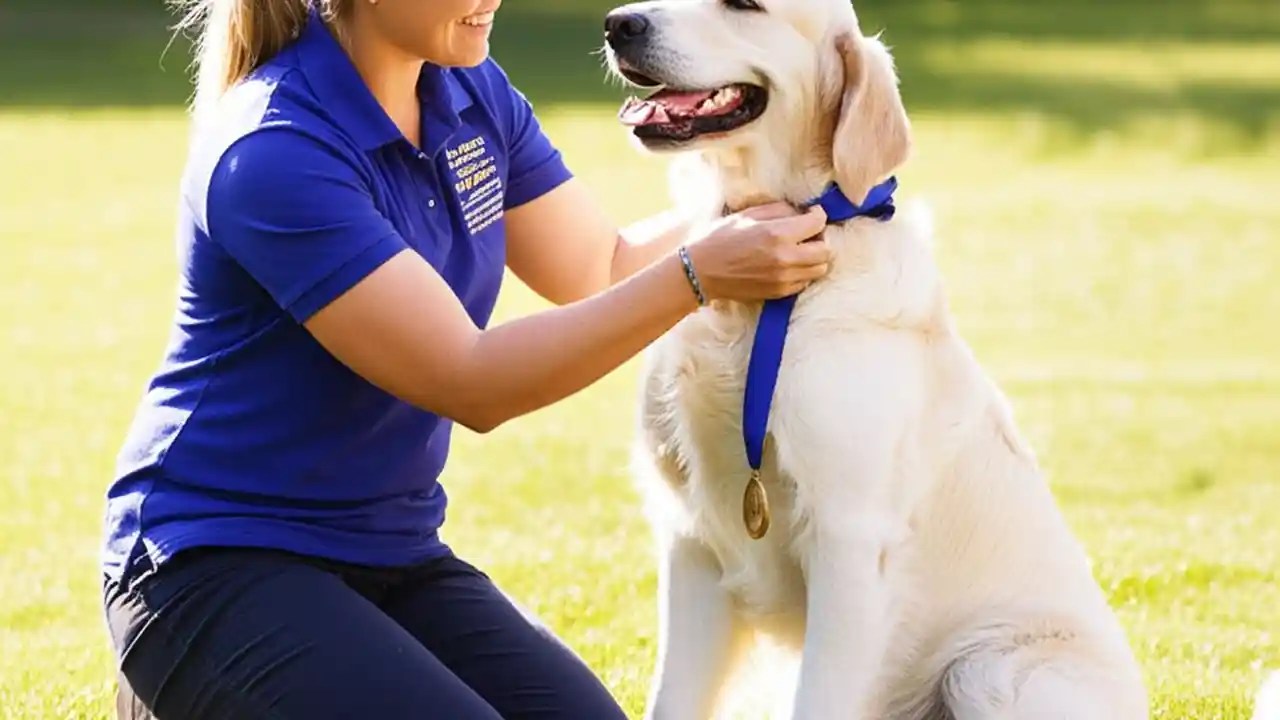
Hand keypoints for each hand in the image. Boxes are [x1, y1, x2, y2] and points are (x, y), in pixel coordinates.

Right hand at [681, 203, 831, 302]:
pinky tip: (789, 265)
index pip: (818, 223)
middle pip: (825, 250)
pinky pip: (805, 282)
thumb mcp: (748, 214)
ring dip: (815, 258)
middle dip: (820, 238)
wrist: (701, 272)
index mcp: (778, 234)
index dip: (818, 215)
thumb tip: (801, 212)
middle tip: (808, 233)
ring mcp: (784, 279)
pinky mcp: (779, 293)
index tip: (812, 213)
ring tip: (801, 250)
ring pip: (820, 269)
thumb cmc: (720, 238)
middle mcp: (786, 258)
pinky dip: (803, 273)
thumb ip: (779, 210)